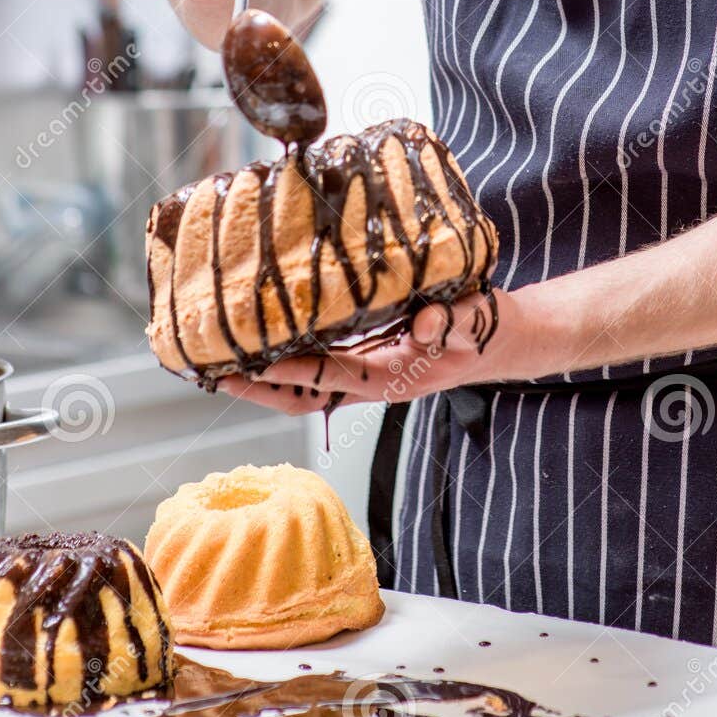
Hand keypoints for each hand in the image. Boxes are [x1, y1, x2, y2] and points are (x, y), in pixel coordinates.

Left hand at [215, 287, 559, 416]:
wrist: (501, 341)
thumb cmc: (485, 327)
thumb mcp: (473, 319)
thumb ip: (452, 321)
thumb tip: (425, 322)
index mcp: (392, 376)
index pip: (329, 375)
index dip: (289, 370)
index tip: (251, 362)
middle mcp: (372, 383)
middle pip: (303, 398)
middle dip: (259, 390)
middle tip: (215, 374)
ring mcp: (367, 377)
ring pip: (306, 390)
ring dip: (265, 382)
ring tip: (223, 364)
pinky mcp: (368, 364)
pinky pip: (319, 373)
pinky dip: (288, 365)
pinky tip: (265, 345)